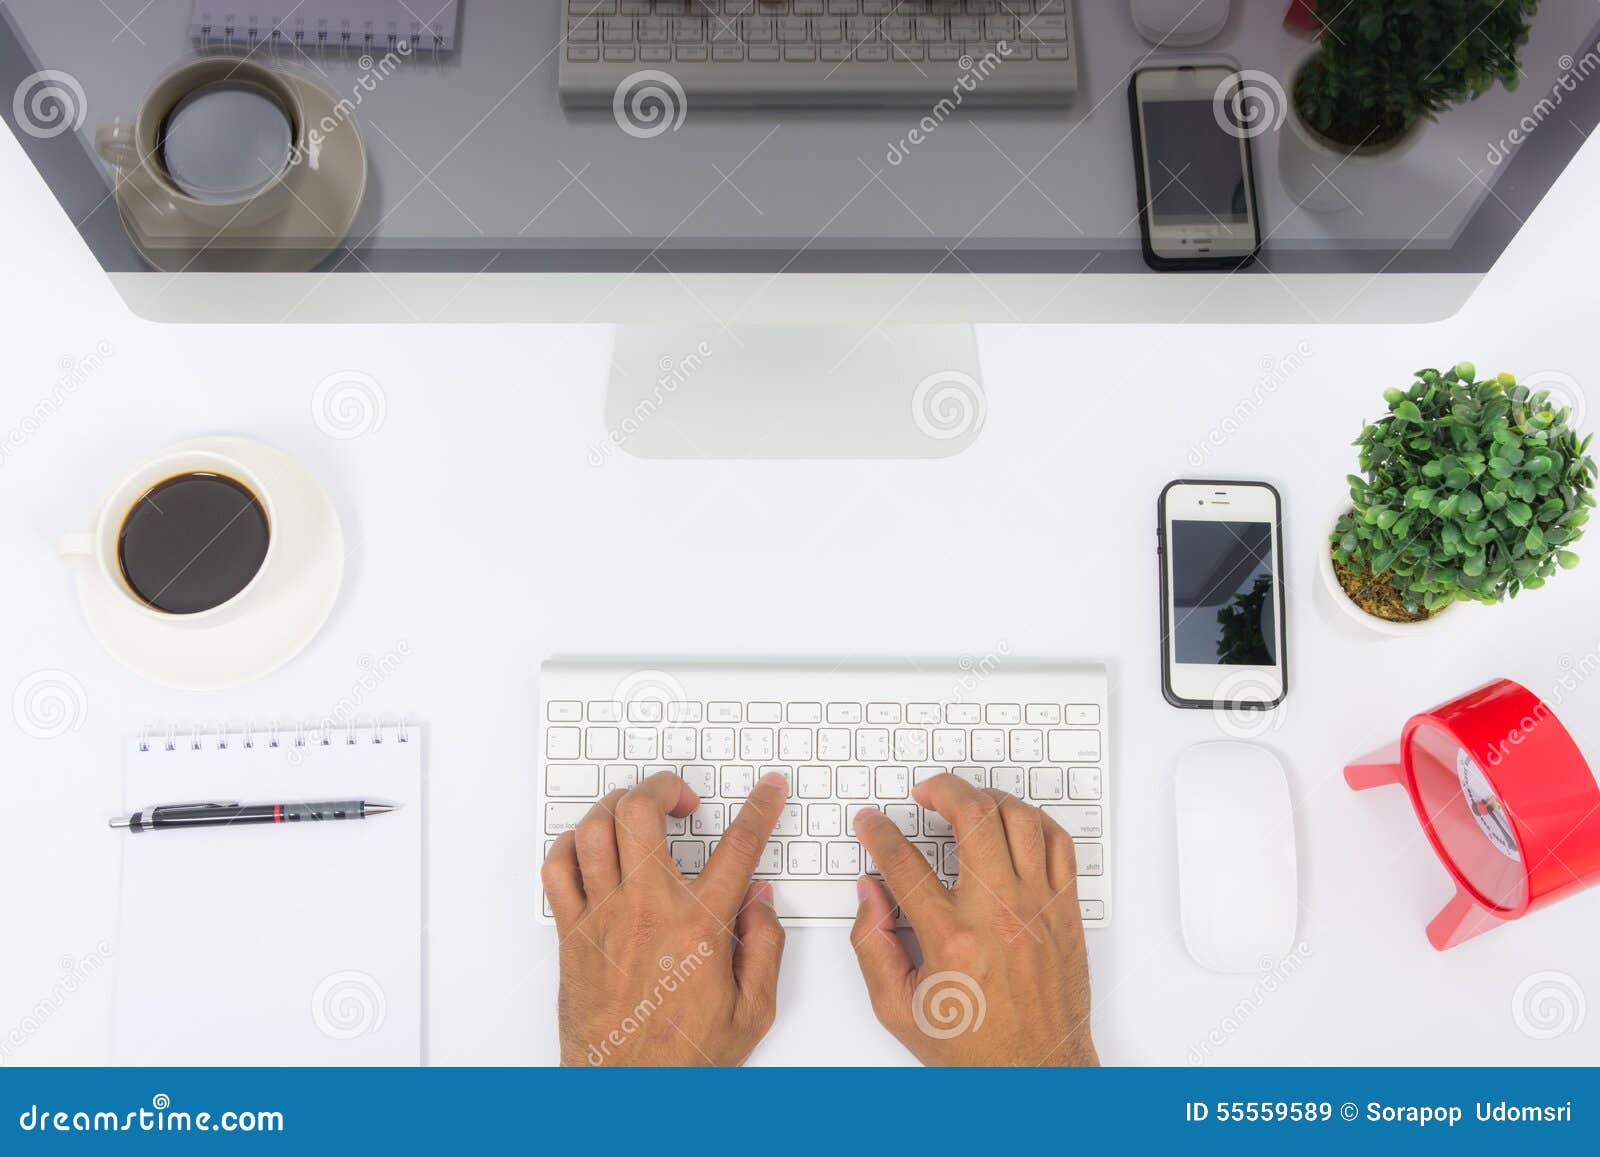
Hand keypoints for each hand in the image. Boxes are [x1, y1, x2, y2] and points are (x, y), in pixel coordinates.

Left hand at [541, 769, 788, 1065]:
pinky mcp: (571, 933)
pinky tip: (593, 849)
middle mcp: (645, 910)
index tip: (767, 792)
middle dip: (665, 786)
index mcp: (698, 926)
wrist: (625, 1095)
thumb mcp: (752, 1010)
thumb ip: (764, 946)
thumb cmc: (682, 1060)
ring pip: (595, 829)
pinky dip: (572, 844)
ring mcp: (601, 917)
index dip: (759, 809)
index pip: (738, 846)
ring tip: (638, 814)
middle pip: (641, 812)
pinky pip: (557, 867)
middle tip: (682, 798)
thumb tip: (760, 901)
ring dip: (619, 807)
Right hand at [850, 774, 1098, 1065]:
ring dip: (988, 798)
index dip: (879, 832)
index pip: (905, 863)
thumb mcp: (898, 1009)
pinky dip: (1034, 820)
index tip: (872, 823)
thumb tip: (869, 893)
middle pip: (974, 817)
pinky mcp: (1065, 910)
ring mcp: (1038, 907)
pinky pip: (1058, 843)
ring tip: (967, 802)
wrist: (1037, 1073)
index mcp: (953, 940)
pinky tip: (1013, 822)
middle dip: (942, 789)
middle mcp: (999, 915)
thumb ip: (872, 945)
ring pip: (1020, 819)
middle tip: (924, 791)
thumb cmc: (974, 1048)